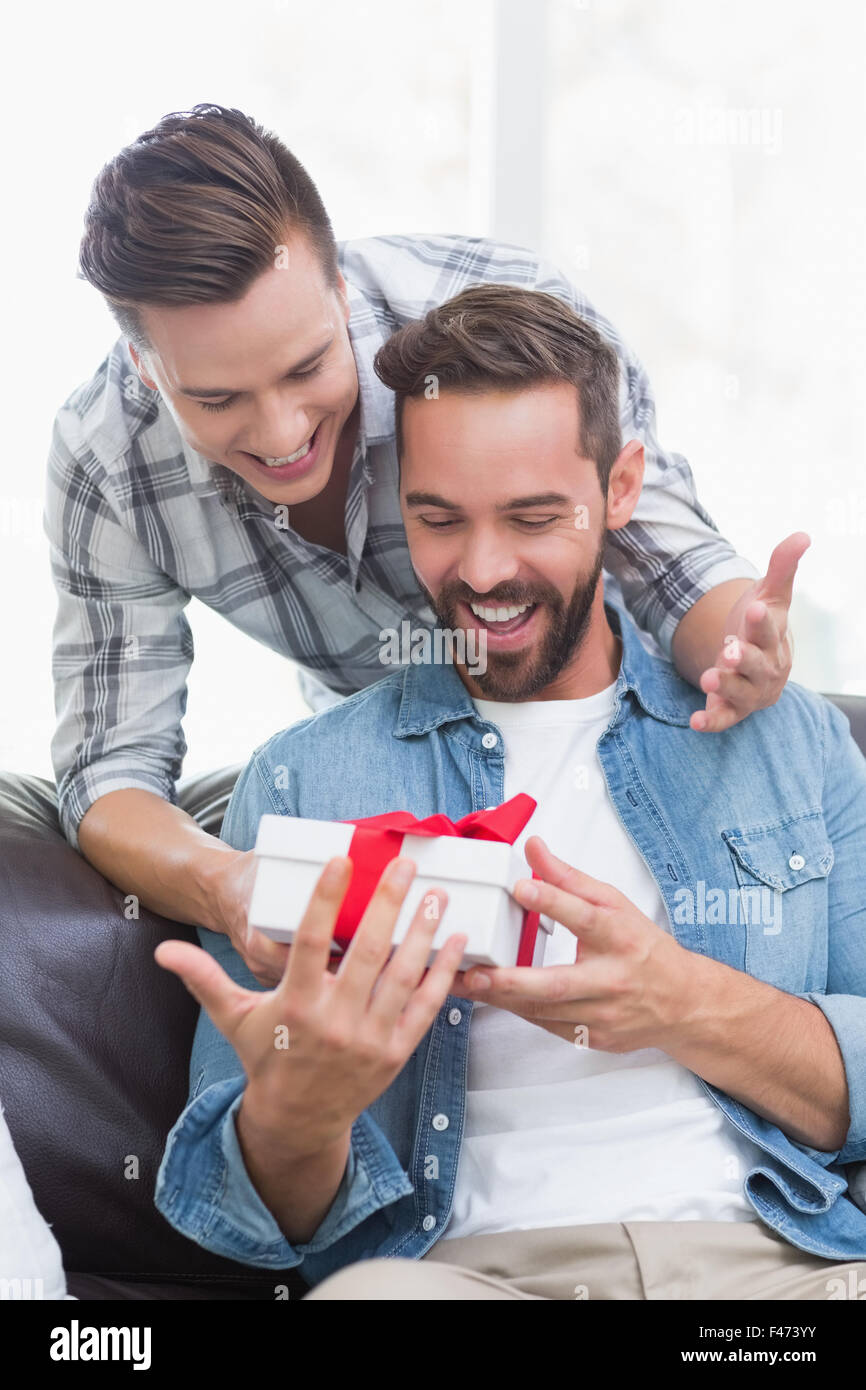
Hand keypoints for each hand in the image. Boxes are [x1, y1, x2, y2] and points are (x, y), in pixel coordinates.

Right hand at [155, 855, 466, 1156]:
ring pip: (403, 976)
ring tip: (435, 894)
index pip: (310, 941)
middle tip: (404, 864)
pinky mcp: (397, 1052)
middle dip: (389, 904)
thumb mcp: (232, 1018)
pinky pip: (427, 1007)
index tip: (342, 861)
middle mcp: (335, 1021)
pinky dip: (444, 974)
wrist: (297, 1120)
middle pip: (368, 953)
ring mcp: (370, 1038)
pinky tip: (456, 941)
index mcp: (295, 1005)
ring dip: (423, 933)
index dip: (327, 899)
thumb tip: (162, 952)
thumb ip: (203, 979)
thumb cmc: (265, 1058)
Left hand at [451, 837, 694, 1052]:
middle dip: (512, 980)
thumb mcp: (615, 904)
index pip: (586, 917)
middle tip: (476, 971)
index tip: (523, 887)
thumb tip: (534, 847)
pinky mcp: (593, 1037)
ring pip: (545, 1010)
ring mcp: (603, 1015)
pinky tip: (492, 998)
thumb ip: (569, 878)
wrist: (683, 1003)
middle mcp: (613, 979)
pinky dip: (518, 1011)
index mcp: (621, 938)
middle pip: (559, 983)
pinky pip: (547, 1025)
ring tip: (464, 984)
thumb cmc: (644, 949)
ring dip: (502, 999)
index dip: (554, 901)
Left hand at [690, 531, 809, 732]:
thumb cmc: (763, 623)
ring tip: (709, 677)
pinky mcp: (732, 709)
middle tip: (730, 650)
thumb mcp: (770, 593)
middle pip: (758, 664)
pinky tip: (694, 721)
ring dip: (726, 686)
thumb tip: (802, 535)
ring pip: (741, 692)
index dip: (763, 621)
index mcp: (774, 638)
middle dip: (745, 658)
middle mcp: (766, 667)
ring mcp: (750, 690)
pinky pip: (723, 719)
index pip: (771, 629)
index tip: (755, 608)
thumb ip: (782, 566)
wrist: (758, 658)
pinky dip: (711, 722)